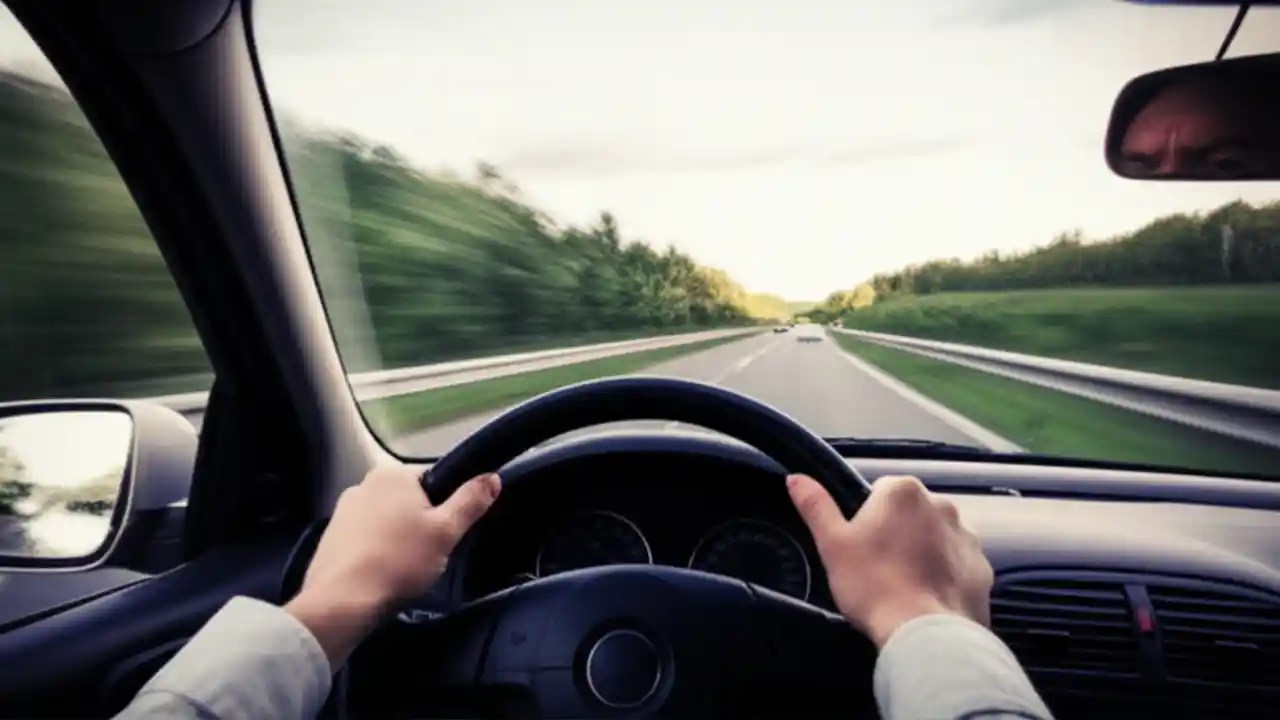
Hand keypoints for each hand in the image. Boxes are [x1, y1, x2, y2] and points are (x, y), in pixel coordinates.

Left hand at [285, 464, 500, 667]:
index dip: (446, 507)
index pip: (433, 480)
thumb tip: (492, 477)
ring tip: (403, 568)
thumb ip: (470, 502)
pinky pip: (365, 537)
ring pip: (386, 520)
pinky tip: (381, 572)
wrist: (342, 601)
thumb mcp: (446, 532)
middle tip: (428, 553)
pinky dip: (376, 550)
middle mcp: (364, 483)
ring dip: (398, 537)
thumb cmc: (399, 561)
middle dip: (420, 523)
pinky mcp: (330, 537)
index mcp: (393, 474)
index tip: (446, 534)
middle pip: (408, 500)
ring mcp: (342, 510)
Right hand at [786, 474, 991, 647]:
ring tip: (904, 586)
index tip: (861, 546)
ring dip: (923, 552)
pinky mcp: (982, 568)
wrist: (925, 634)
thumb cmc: (873, 585)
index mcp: (903, 492)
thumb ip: (816, 506)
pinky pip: (958, 564)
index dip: (866, 518)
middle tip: (878, 568)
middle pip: (911, 513)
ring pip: (936, 537)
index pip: (880, 491)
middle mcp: (942, 505)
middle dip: (898, 533)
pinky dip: (945, 575)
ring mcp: (967, 537)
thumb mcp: (832, 545)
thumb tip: (796, 478)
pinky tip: (927, 598)